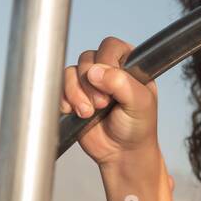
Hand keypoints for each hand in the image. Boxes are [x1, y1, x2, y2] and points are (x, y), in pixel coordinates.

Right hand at [61, 37, 157, 167]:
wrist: (122, 154)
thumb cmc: (138, 127)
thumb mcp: (140, 103)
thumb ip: (121, 83)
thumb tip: (94, 71)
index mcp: (128, 65)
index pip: (111, 47)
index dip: (106, 62)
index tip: (110, 86)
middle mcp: (107, 69)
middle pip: (87, 58)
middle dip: (90, 83)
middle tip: (102, 104)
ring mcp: (89, 82)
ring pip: (71, 71)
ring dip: (76, 93)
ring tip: (88, 113)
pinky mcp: (73, 95)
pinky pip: (60, 86)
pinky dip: (64, 99)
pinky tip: (74, 112)